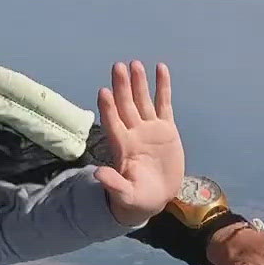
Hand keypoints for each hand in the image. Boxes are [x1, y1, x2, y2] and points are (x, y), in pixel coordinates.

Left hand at [94, 61, 183, 227]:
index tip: (104, 91)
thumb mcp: (125, 196)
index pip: (113, 123)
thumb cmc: (136, 200)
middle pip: (126, 106)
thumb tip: (97, 174)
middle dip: (122, 87)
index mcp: (122, 147)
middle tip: (118, 67)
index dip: (109, 108)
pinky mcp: (166, 129)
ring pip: (143, 101)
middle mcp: (134, 133)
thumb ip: (113, 184)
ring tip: (135, 64)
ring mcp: (150, 129)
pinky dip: (162, 87)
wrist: (155, 198)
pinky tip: (160, 69)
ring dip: (139, 83)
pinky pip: (164, 104)